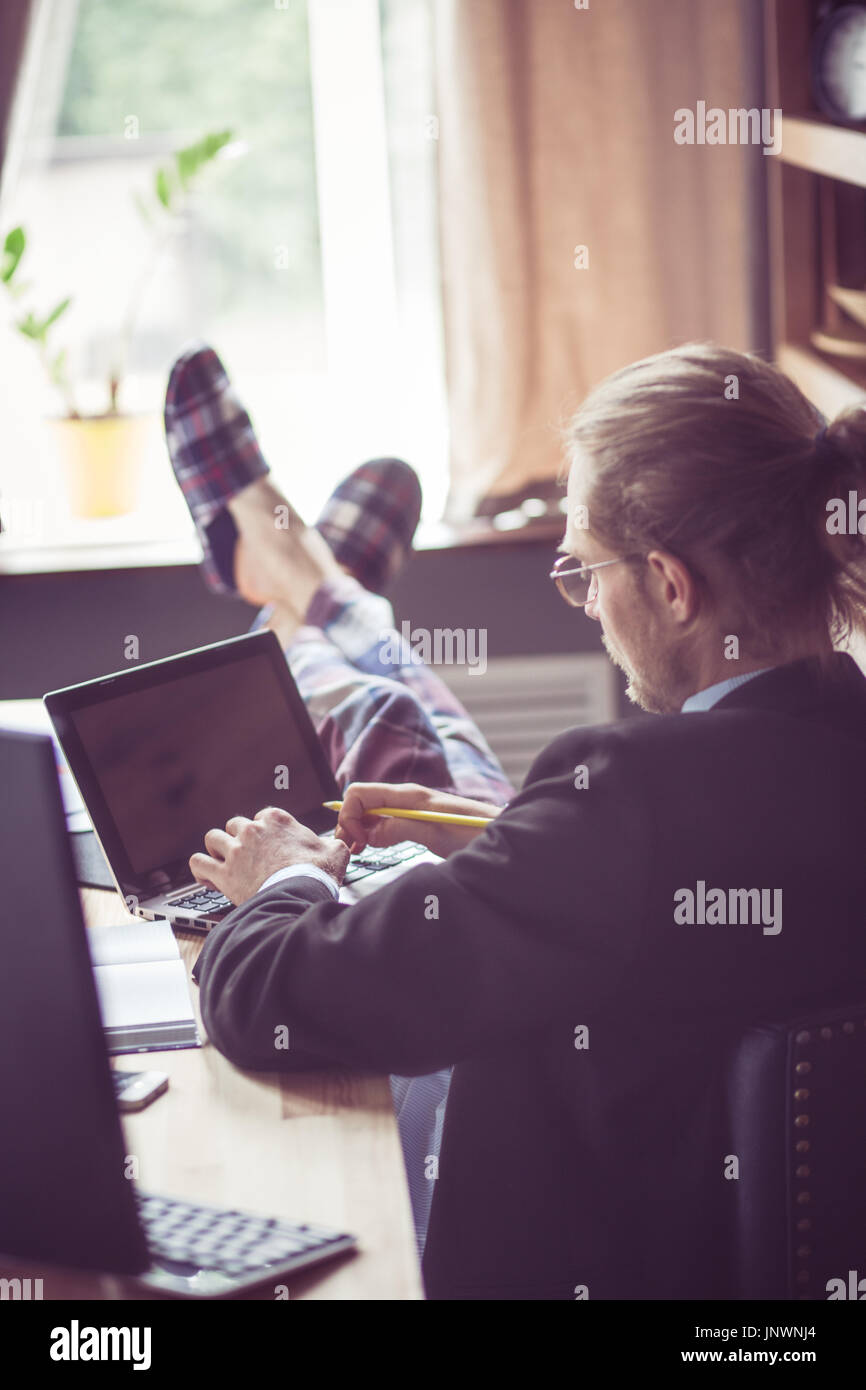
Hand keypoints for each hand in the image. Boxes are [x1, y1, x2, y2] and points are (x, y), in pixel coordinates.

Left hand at [190, 807, 349, 905]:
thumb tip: (336, 845)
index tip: (267, 844)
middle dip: (238, 837)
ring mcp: (236, 851)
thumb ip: (333, 844)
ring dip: (216, 849)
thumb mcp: (336, 852)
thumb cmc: (317, 874)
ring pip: (213, 838)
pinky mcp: (223, 873)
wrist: (300, 895)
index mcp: (277, 820)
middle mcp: (253, 830)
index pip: (263, 816)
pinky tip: (206, 877)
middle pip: (235, 824)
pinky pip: (198, 863)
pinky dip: (200, 869)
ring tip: (223, 861)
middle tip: (246, 854)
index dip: (264, 830)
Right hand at [335, 781, 503, 859]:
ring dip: (360, 830)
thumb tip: (369, 833)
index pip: (359, 793)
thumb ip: (400, 828)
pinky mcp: (416, 821)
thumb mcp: (434, 832)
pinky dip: (373, 834)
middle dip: (350, 824)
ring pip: (371, 813)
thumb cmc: (473, 832)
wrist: (499, 834)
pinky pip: (385, 822)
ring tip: (359, 851)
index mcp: (407, 795)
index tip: (359, 840)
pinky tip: (374, 847)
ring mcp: (409, 809)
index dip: (350, 816)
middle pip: (361, 802)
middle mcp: (405, 798)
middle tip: (351, 850)